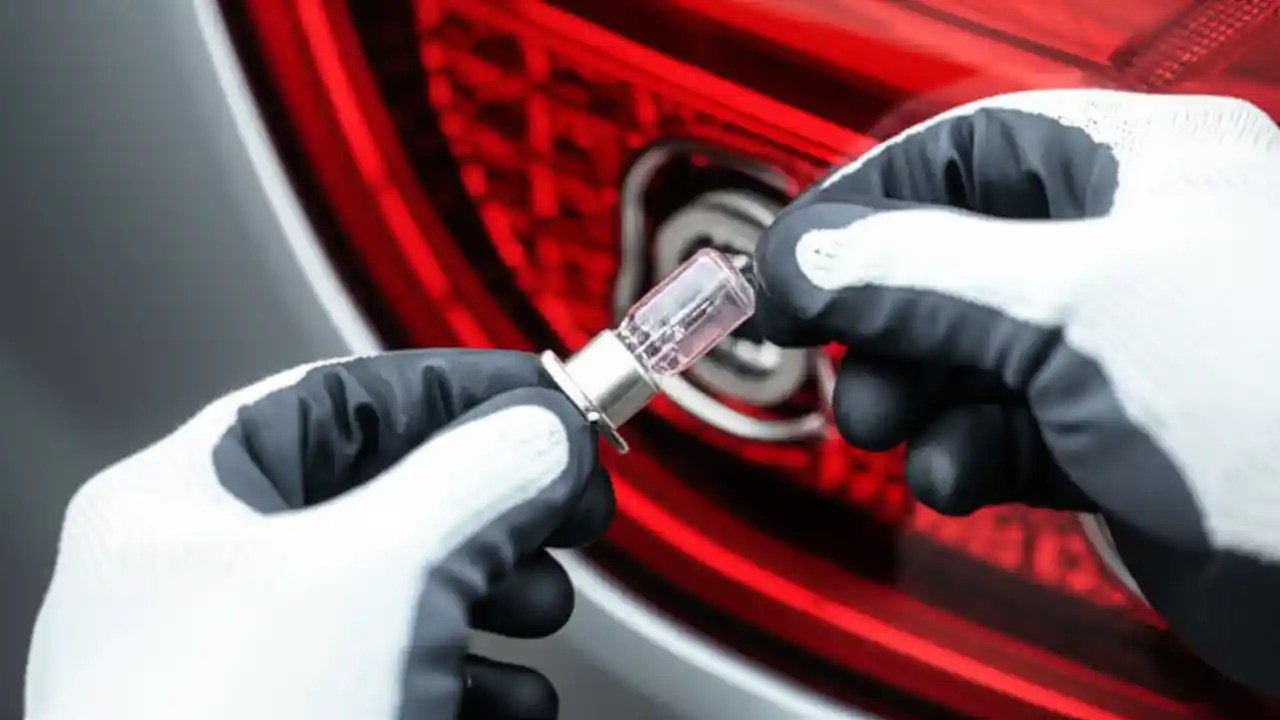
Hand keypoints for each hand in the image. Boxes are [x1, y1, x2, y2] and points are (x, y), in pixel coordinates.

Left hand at [25, 350, 612, 718]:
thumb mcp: (380, 573)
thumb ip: (475, 475)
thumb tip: (543, 429)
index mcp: (185, 508)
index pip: (342, 401)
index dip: (459, 393)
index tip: (552, 402)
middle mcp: (205, 586)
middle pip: (384, 498)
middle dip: (492, 505)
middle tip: (570, 508)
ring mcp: (247, 674)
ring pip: (402, 594)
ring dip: (494, 594)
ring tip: (541, 609)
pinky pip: (399, 676)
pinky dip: (473, 680)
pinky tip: (512, 702)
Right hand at [753, 89, 1279, 693]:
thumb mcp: (1070, 311)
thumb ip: (916, 273)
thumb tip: (805, 255)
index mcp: (1144, 168)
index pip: (963, 151)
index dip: (863, 203)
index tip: (788, 261)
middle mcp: (1132, 248)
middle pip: (951, 258)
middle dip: (881, 316)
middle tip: (829, 353)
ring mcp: (1122, 347)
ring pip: (966, 351)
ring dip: (912, 392)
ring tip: (890, 425)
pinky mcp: (1113, 435)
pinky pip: (998, 427)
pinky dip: (958, 451)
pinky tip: (954, 474)